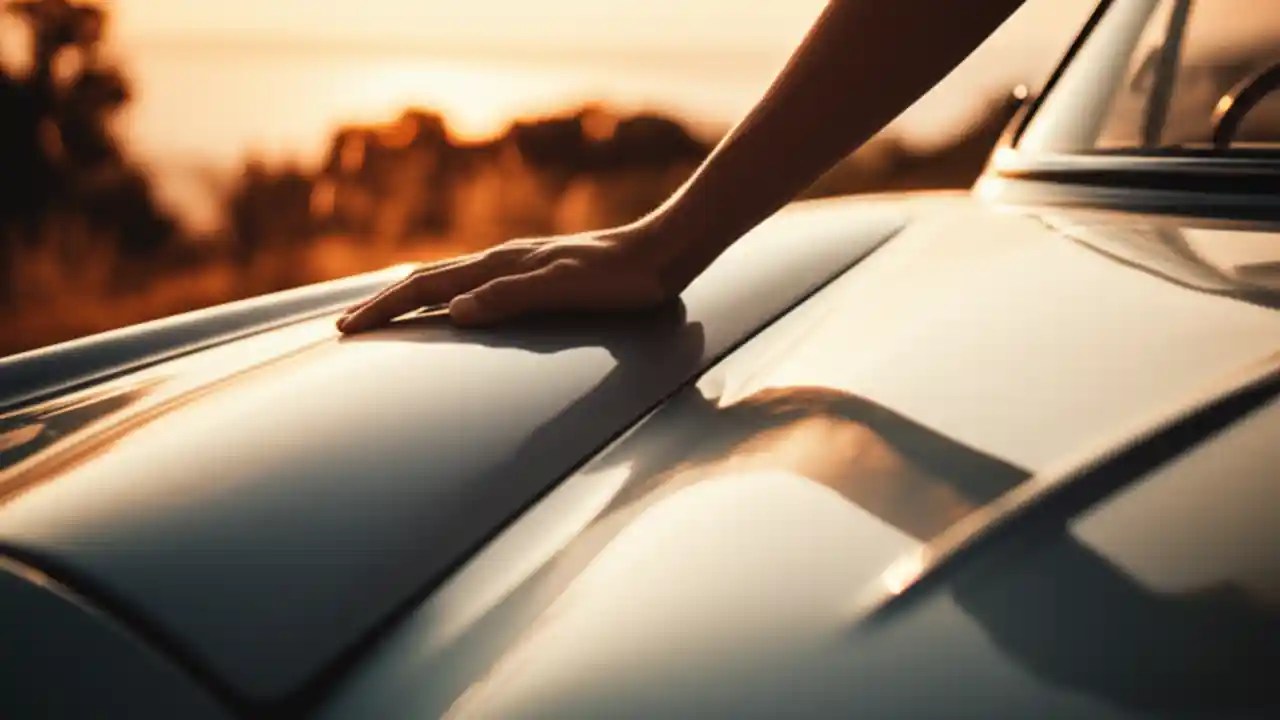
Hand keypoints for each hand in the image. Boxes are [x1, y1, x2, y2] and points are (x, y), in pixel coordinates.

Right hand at [336, 223, 690, 331]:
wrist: (661, 253)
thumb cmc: (619, 278)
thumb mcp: (566, 289)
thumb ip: (511, 297)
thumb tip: (454, 309)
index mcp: (500, 266)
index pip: (426, 286)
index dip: (384, 308)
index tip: (347, 329)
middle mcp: (501, 261)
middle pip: (426, 280)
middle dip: (383, 304)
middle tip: (345, 326)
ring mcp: (516, 265)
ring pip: (446, 280)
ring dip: (409, 299)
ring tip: (382, 315)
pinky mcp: (534, 273)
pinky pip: (472, 285)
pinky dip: (443, 297)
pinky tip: (450, 306)